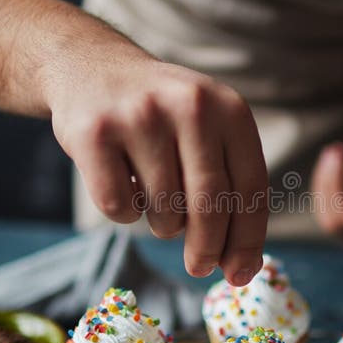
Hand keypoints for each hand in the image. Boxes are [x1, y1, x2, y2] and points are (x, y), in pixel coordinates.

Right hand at [47, 42, 267, 284]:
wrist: (92, 67)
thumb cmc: (162, 117)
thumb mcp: (207, 132)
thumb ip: (230, 189)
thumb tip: (243, 268)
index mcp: (229, 108)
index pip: (251, 188)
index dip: (248, 240)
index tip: (241, 274)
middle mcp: (190, 105)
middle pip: (210, 205)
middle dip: (207, 249)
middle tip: (199, 267)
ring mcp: (140, 117)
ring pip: (163, 211)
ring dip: (161, 222)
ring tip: (153, 194)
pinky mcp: (94, 133)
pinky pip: (119, 208)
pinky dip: (123, 212)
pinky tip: (120, 181)